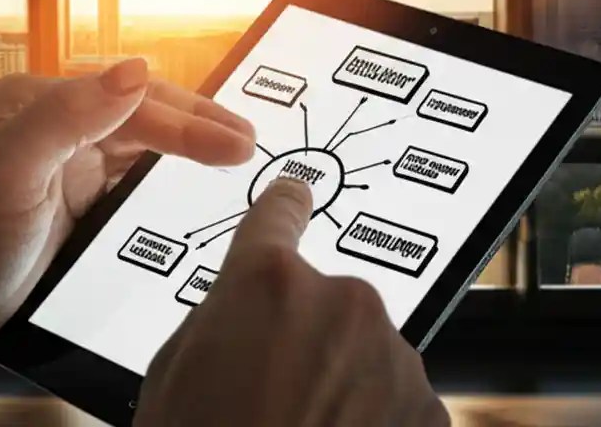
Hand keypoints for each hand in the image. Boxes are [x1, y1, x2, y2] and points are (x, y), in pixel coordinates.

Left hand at [0, 58, 256, 354]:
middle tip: (251, 143)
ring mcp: (74, 159)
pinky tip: (203, 177)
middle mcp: (62, 122)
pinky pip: (141, 172)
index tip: (238, 143)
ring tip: (242, 151)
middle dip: (204, 123)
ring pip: (150, 139)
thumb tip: (136, 69)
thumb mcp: (8, 174)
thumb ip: (68, 116)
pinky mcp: (84, 195)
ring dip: (196, 142)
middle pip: (149, 112)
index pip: (134, 103)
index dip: (190, 121)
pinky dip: (177, 170)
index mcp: (42, 102)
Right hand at [134, 177, 447, 426]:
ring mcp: (391, 353)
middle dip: (306, 338)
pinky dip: (374, 420)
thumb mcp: (174, 375)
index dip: (286, 206)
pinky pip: (395, 398)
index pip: (281, 213)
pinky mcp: (426, 404)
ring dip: (343, 383)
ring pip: (364, 353)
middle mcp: (341, 300)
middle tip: (272, 395)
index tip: (297, 197)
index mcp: (266, 283)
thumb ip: (220, 320)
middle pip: (325, 302)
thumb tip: (247, 311)